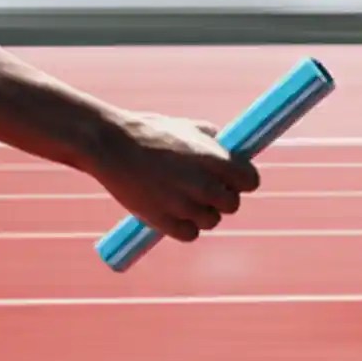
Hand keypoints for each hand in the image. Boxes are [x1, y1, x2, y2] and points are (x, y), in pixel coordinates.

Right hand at [90, 112, 259, 241]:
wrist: (110, 145)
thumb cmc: (148, 131)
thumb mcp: (185, 126)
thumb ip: (210, 138)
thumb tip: (223, 143)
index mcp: (216, 159)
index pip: (251, 181)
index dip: (242, 181)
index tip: (232, 179)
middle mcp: (205, 185)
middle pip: (232, 205)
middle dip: (221, 198)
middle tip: (203, 189)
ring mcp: (185, 205)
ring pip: (211, 221)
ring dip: (202, 213)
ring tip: (182, 198)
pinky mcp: (165, 222)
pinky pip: (190, 234)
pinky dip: (184, 227)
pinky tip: (174, 213)